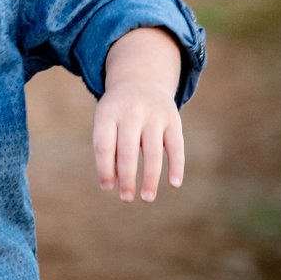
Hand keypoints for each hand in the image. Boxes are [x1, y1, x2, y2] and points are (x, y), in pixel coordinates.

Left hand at [93, 27, 184, 201]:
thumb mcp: (106, 121)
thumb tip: (113, 183)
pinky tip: (174, 184)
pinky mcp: (174, 119)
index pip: (104, 145)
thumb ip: (108, 148)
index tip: (107, 188)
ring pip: (153, 151)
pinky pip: (176, 146)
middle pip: (127, 151)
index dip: (104, 168)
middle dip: (126, 177)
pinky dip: (176, 165)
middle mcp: (131, 112)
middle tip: (126, 198)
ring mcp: (154, 115)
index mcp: (108, 113)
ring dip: (150, 177)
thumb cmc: (118, 112)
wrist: (141, 80)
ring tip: (146, 197)